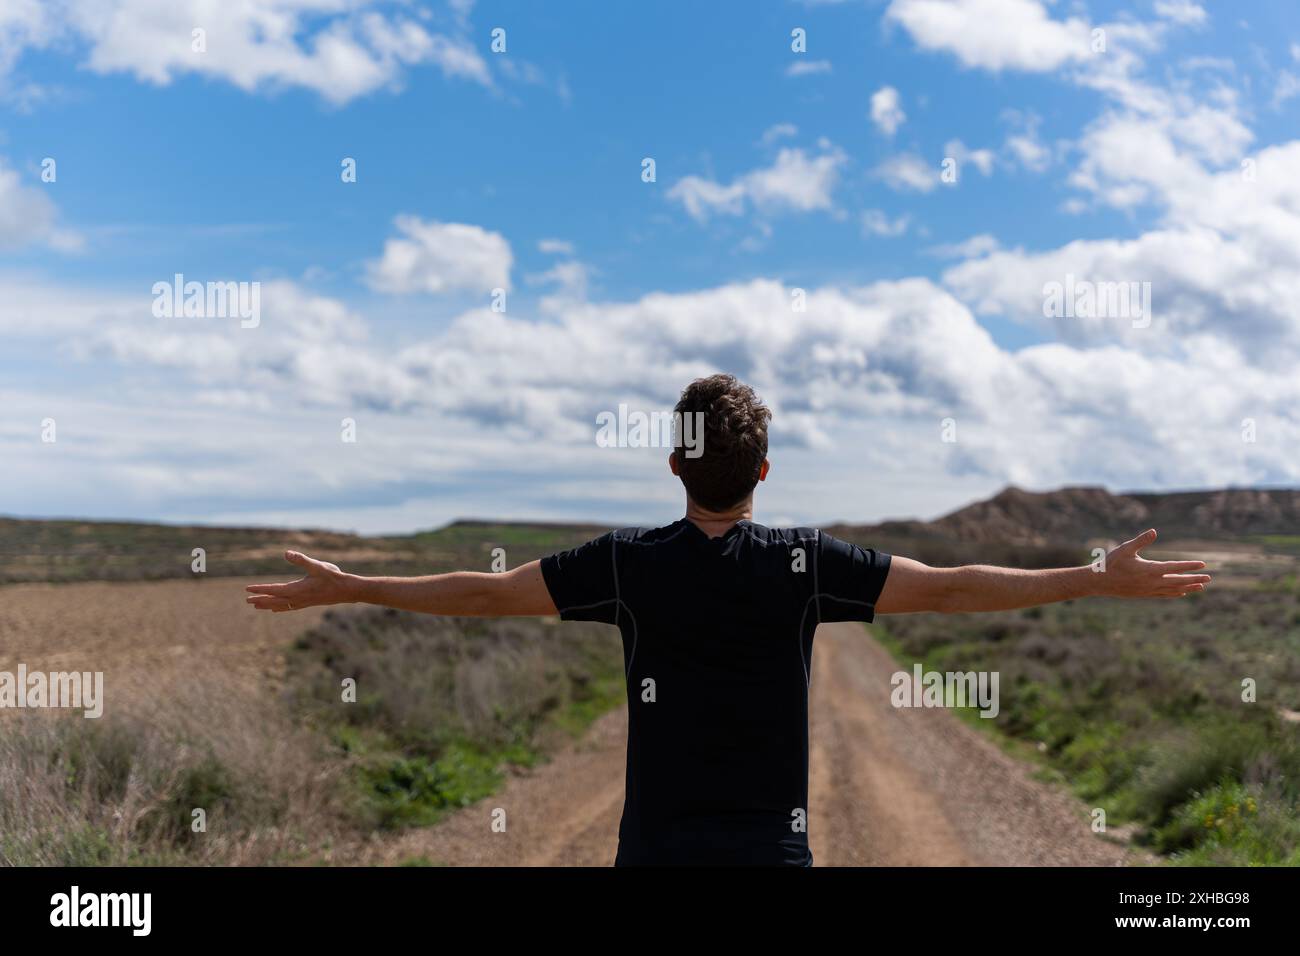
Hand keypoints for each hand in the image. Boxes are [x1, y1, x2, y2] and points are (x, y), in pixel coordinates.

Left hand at [245, 551, 355, 611]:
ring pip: (280, 606)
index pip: (274, 590)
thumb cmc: (333, 577)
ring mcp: (302, 602)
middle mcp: (298, 598)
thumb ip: (301, 560)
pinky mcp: (307, 603)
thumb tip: (286, 553)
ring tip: (256, 606)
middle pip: (274, 600)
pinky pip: (289, 607)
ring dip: (268, 605)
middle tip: (247, 600)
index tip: (248, 589)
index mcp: (297, 589)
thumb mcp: (317, 566)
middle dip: (261, 600)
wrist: (346, 591)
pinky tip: (275, 609)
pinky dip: (279, 608)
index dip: (260, 589)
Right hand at [1096, 529, 1210, 598]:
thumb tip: (1154, 531)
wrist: (1099, 582)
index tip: (1203, 564)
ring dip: (1188, 587)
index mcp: (1150, 570)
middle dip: (1194, 578)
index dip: (1189, 565)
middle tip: (1209, 577)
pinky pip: (1164, 595)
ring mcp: (1149, 590)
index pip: (1175, 567)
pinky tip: (1182, 592)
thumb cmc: (1111, 563)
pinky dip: (1175, 593)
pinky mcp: (1144, 594)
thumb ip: (1141, 540)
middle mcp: (1152, 582)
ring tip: (1201, 586)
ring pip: (1173, 590)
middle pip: (1178, 580)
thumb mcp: (1125, 548)